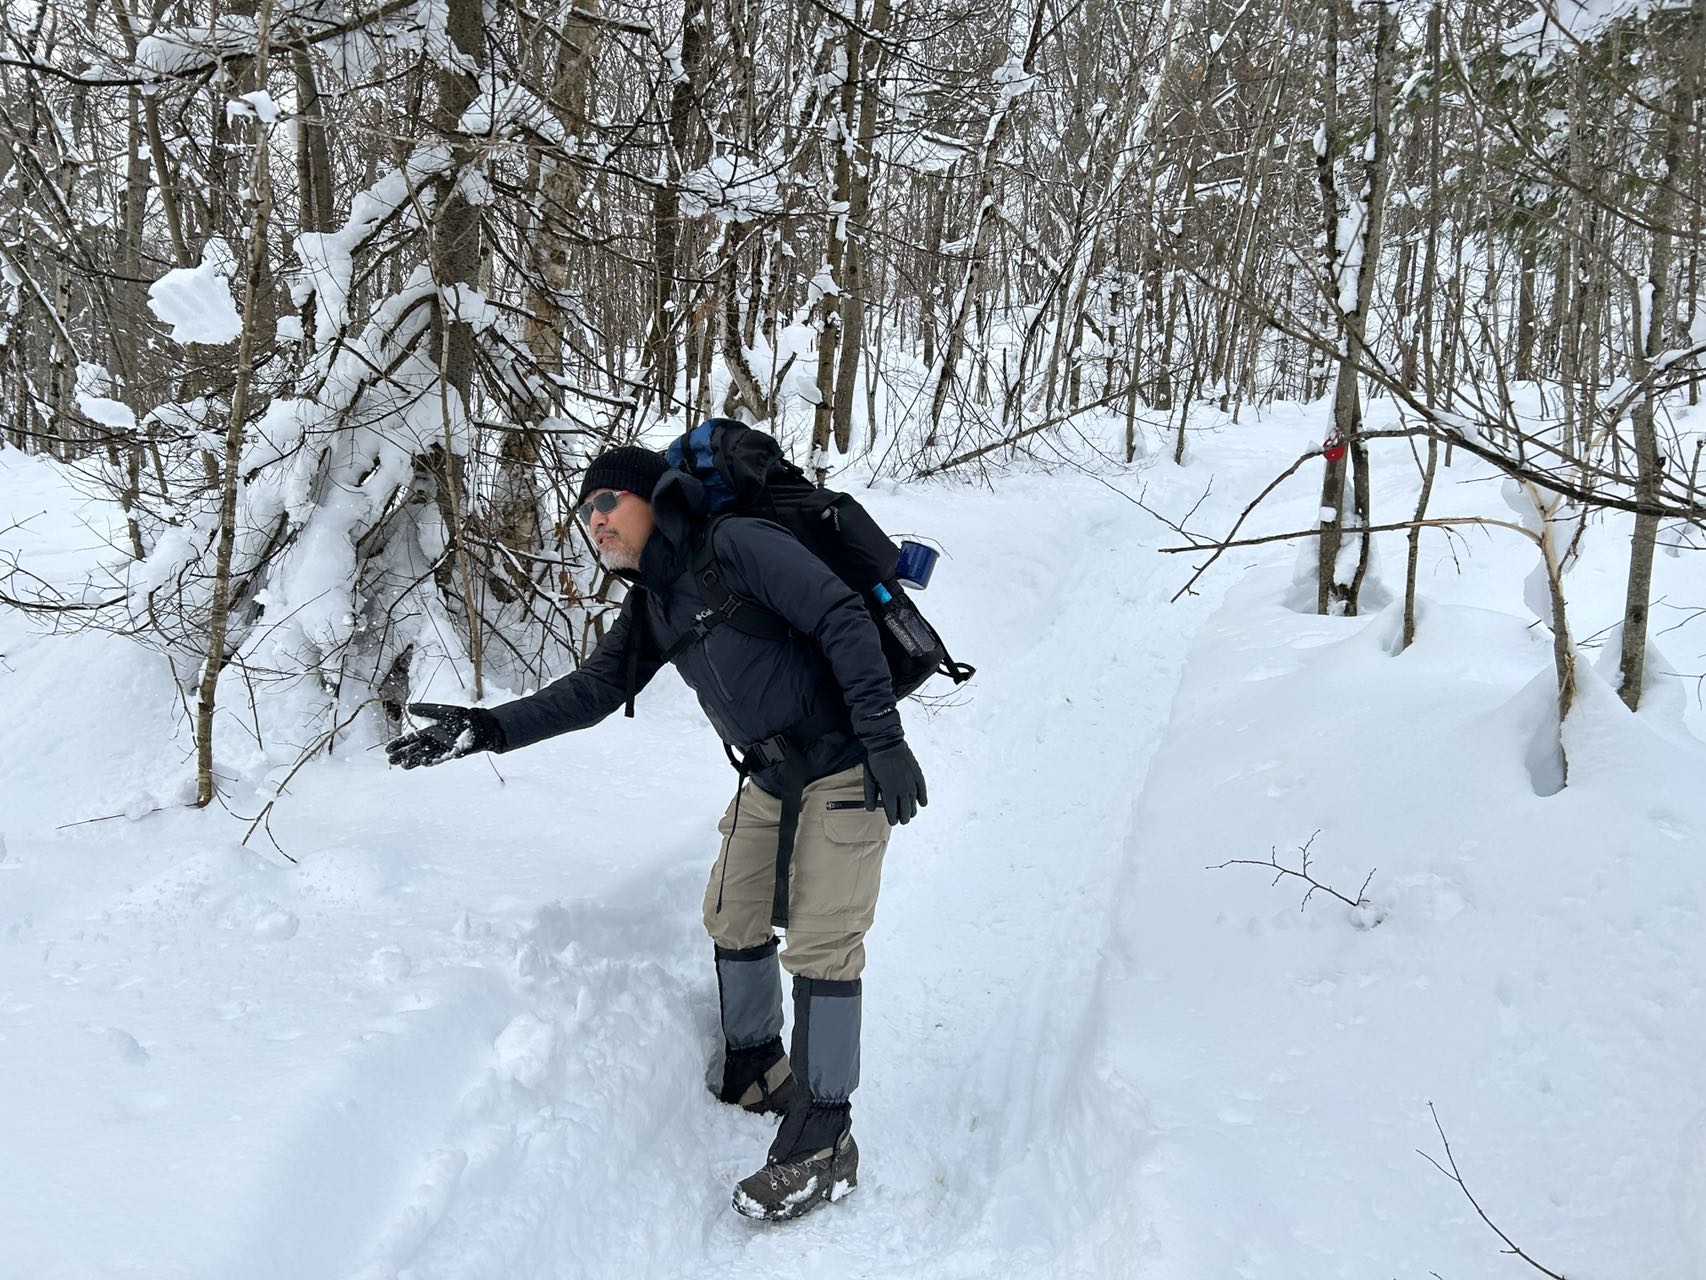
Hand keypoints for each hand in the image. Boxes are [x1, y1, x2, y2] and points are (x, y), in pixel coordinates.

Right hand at [385, 703, 502, 769]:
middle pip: (414, 749)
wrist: (481, 723)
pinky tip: (422, 762)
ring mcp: (442, 748)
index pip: (410, 739)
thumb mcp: (442, 711)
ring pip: (424, 755)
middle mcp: (434, 742)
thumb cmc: (463, 717)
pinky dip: (431, 759)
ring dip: (414, 760)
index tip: (388, 749)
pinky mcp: (453, 752)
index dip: (399, 744)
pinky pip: (440, 757)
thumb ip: (426, 710)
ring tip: (402, 764)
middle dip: (403, 754)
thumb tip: (408, 707)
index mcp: (429, 731)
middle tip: (391, 760)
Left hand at [863, 740, 925, 824]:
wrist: (887, 743)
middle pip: (906, 810)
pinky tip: (922, 803)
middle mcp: (903, 790)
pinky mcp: (917, 774)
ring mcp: (911, 782)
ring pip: (914, 802)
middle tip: (902, 820)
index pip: (894, 812)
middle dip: (904, 817)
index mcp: (890, 792)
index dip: (893, 819)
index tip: (893, 822)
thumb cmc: (875, 761)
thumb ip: (870, 795)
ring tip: (910, 814)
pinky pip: (922, 789)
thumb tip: (871, 810)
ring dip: (912, 810)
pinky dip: (922, 797)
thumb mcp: (869, 779)